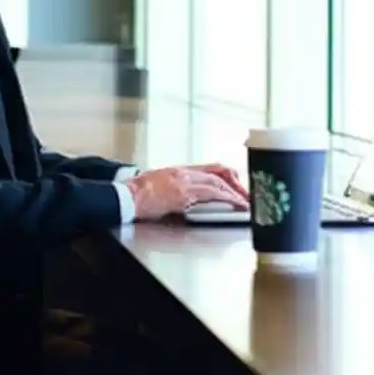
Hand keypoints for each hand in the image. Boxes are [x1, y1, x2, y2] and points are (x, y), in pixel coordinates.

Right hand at [126, 165, 249, 220]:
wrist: (125, 197)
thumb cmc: (138, 194)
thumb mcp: (162, 184)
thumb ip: (180, 188)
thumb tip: (193, 199)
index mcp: (180, 170)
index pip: (213, 168)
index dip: (230, 176)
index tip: (240, 186)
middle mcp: (184, 173)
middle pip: (219, 173)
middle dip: (237, 185)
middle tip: (248, 198)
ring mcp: (183, 183)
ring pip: (217, 183)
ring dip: (235, 193)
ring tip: (246, 204)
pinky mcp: (182, 195)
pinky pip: (210, 194)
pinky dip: (226, 199)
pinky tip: (234, 206)